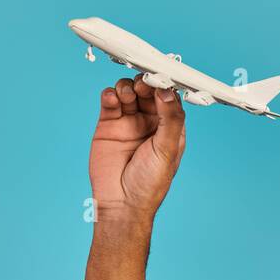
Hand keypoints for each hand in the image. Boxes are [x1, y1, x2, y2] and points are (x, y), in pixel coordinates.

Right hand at [90, 75, 185, 221]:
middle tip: (142, 83)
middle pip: (148, 91)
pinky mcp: (108, 123)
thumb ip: (170, 120)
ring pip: (129, 91)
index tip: (161, 77)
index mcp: (170, 129)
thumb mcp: (167, 151)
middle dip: (145, 83)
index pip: (170, 99)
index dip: (165, 86)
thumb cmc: (149, 183)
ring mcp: (128, 122)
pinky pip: (110, 101)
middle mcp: (150, 122)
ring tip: (126, 94)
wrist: (120, 203)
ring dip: (127, 86)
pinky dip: (111, 94)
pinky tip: (112, 98)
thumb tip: (168, 92)